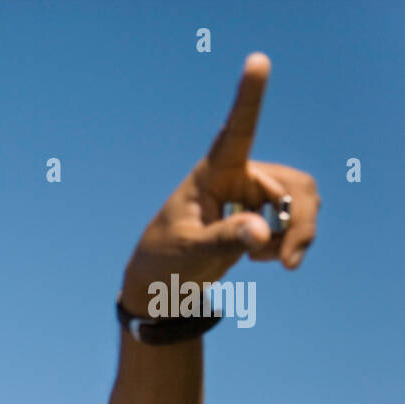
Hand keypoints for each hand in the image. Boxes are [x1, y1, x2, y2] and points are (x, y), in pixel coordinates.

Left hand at [119, 52, 320, 317]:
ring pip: (302, 201)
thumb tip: (263, 235)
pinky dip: (291, 242)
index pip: (236, 131)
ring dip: (297, 234)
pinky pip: (298, 219)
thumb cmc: (164, 259)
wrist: (162, 282)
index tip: (257, 60)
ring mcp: (254, 192)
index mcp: (212, 173)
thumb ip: (224, 239)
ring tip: (274, 262)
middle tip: (287, 263)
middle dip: (299, 223)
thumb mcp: (189, 251)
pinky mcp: (263, 213)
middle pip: (293, 185)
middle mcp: (239, 174)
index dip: (248, 96)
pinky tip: (265, 257)